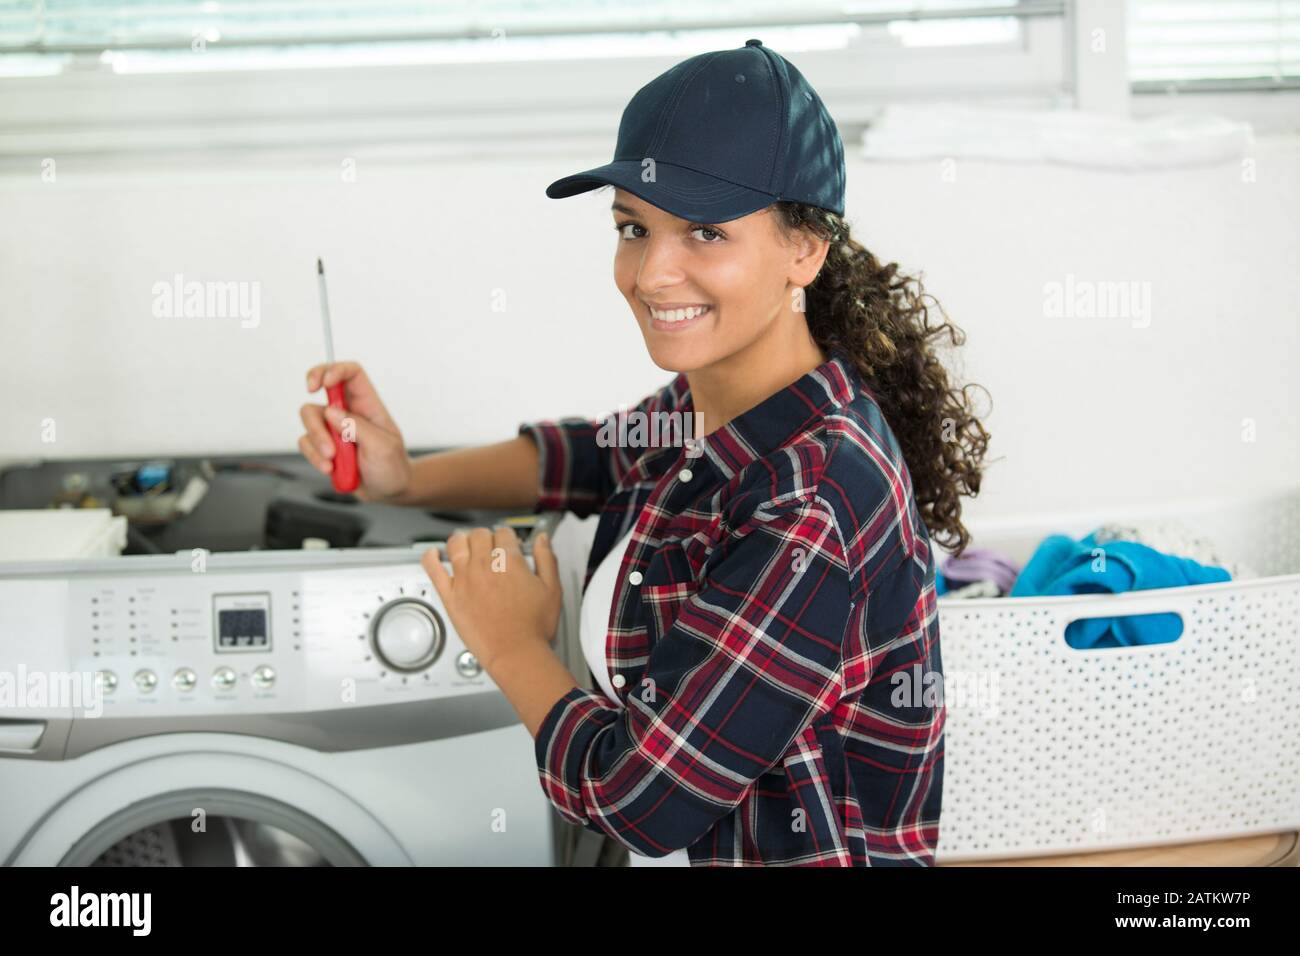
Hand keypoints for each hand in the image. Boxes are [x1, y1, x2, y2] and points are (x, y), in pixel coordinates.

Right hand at [299, 361, 411, 501]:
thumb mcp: (382, 447)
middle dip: (315, 419)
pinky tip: (330, 469)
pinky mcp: (323, 444)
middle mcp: (348, 410)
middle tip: (327, 444)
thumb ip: (357, 427)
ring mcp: (333, 426)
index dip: (334, 370)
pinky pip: (306, 442)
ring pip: (309, 419)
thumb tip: (331, 412)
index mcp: (367, 403)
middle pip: (319, 393)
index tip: (322, 384)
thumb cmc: (392, 466)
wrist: (388, 491)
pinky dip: (314, 456)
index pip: (351, 373)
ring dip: (317, 442)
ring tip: (332, 462)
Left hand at [421, 526, 562, 674]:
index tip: (508, 543)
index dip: (507, 536)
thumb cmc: (534, 627)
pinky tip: (434, 554)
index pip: (503, 533)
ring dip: (461, 540)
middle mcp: (484, 566)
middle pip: (479, 535)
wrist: (516, 654)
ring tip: (465, 545)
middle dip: (486, 537)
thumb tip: (542, 540)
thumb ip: (546, 559)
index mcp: (509, 562)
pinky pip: (433, 569)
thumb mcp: (552, 589)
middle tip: (489, 547)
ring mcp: (464, 580)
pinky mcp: (450, 596)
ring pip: (456, 544)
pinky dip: (431, 557)